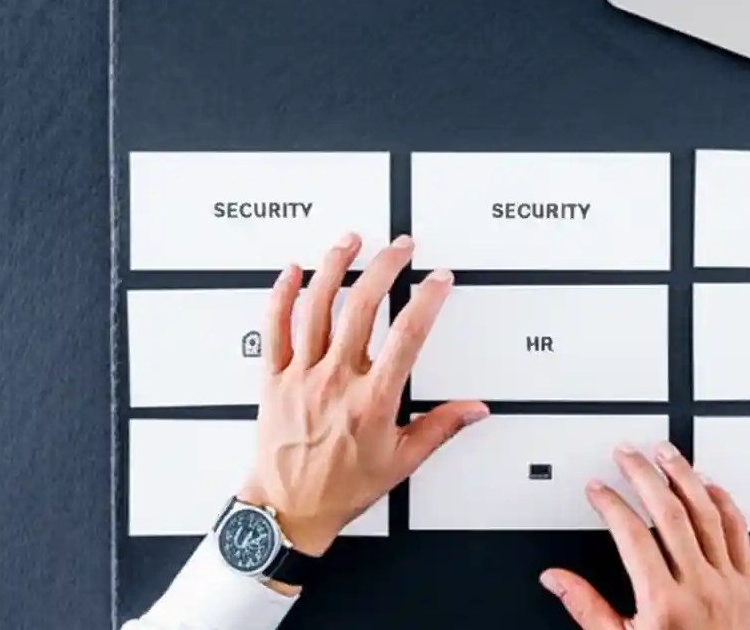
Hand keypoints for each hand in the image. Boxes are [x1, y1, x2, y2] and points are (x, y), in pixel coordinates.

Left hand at [238, 233, 488, 558]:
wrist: (288, 508)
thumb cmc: (341, 487)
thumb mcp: (402, 461)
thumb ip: (441, 428)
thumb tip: (475, 409)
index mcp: (373, 400)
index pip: (407, 335)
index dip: (427, 300)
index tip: (439, 280)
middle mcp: (336, 381)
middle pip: (362, 307)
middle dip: (385, 267)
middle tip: (401, 248)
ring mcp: (302, 376)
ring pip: (317, 307)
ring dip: (335, 267)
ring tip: (351, 242)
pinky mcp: (274, 378)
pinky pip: (274, 328)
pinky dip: (281, 295)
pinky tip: (293, 272)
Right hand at [541, 443, 749, 629]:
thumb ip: (587, 608)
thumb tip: (556, 579)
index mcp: (663, 603)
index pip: (633, 534)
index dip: (611, 503)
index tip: (597, 489)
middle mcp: (698, 587)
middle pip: (670, 512)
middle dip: (644, 475)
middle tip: (626, 454)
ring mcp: (727, 584)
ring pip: (707, 513)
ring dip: (685, 476)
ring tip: (665, 453)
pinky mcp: (747, 586)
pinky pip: (738, 532)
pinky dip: (724, 502)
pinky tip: (709, 485)